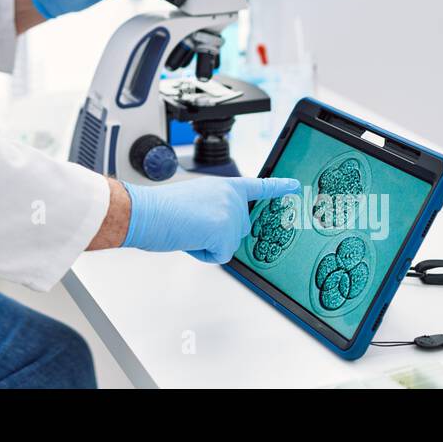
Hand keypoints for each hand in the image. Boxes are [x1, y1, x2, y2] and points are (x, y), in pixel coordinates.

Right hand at [120, 175, 300, 263]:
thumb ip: (216, 207)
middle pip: (239, 228)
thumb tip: (221, 227)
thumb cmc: (161, 208)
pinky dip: (204, 254)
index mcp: (224, 185)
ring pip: (230, 243)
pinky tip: (190, 238)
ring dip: (209, 243)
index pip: (257, 186)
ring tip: (188, 228)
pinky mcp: (226, 233)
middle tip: (193, 224)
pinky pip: (221, 256)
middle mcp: (232, 197)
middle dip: (219, 233)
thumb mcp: (196, 198)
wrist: (147, 212)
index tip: (295, 186)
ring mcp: (231, 214)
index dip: (278, 187)